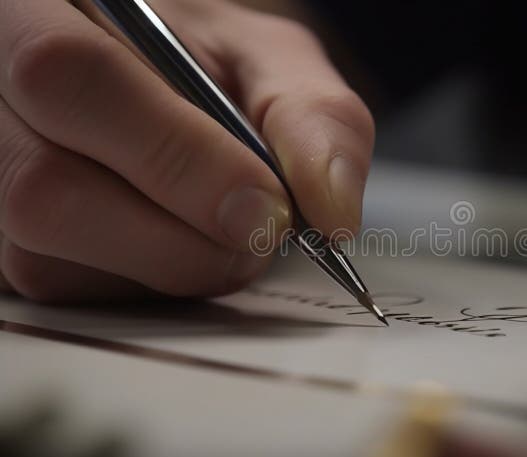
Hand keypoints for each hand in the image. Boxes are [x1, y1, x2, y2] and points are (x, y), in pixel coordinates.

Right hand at [0, 0, 372, 299]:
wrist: (159, 85)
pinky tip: (168, 238)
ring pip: (46, 257)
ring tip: (219, 231)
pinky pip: (63, 289)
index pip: (74, 78)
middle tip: (257, 234)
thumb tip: (333, 214)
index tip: (268, 209)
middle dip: (180, 236)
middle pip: (46, 190)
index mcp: (43, 17)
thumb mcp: (271, 64)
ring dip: (166, 265)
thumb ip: (315, 118)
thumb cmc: (207, 67)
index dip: (179, 157)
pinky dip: (140, 280)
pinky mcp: (1, 245)